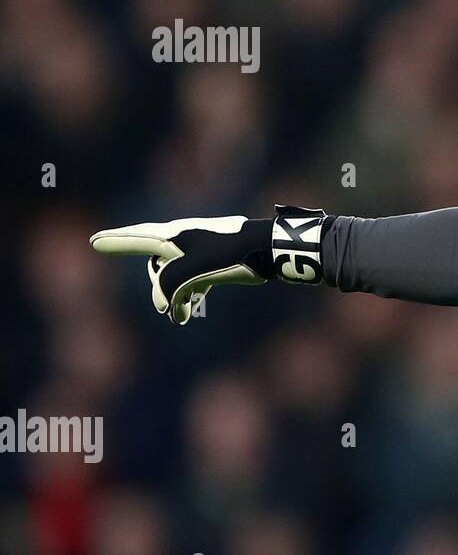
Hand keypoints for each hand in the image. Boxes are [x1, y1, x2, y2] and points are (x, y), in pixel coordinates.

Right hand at [90, 206, 325, 324]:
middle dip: (159, 290)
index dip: (115, 243)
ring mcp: (197, 249)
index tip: (94, 242)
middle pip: (156, 266)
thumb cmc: (229, 255)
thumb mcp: (191, 271)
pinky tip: (187, 312)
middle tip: (168, 310)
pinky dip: (187, 294)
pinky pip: (189, 278)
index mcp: (172, 236)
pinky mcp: (213, 259)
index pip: (136, 239)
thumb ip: (168, 287)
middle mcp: (181, 239)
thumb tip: (165, 305)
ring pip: (173, 275)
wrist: (266, 249)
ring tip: (178, 317)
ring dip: (174, 296)